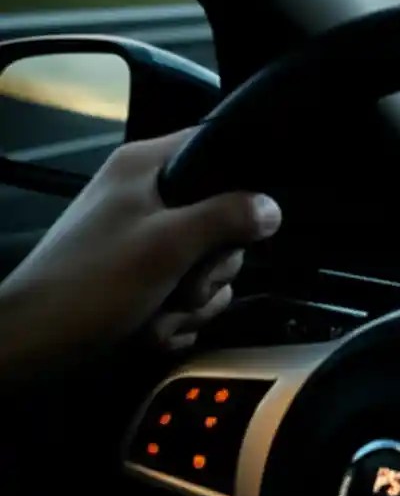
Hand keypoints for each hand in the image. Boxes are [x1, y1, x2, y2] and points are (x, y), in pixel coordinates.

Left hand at [0, 129, 280, 376]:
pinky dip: (176, 318)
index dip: (242, 178)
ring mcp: (145, 241)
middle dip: (214, 267)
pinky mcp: (142, 280)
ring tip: (161, 316)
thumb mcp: (166, 246)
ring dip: (194, 303)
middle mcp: (149, 197)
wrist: (27, 349)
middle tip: (189, 285)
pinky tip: (153, 330)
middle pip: (224, 218)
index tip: (245, 219)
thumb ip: (226, 218)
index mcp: (148, 167)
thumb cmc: (91, 284)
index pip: (215, 146)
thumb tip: (275, 208)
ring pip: (209, 265)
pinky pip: (188, 294)